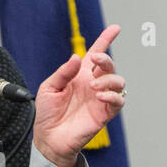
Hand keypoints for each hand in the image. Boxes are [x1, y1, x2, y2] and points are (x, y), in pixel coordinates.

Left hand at [33, 25, 125, 166]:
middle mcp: (92, 85)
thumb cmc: (48, 114)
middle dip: (105, 58)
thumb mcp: (49, 88)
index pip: (95, 54)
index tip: (115, 29)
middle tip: (95, 60)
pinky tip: (100, 96)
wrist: (49, 138)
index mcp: (80, 76)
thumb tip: (77, 58)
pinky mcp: (104, 113)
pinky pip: (118, 101)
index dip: (105, 40)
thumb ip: (63, 73)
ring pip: (118, 81)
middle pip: (109, 65)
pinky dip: (113, 96)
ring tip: (93, 87)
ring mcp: (100, 99)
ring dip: (108, 79)